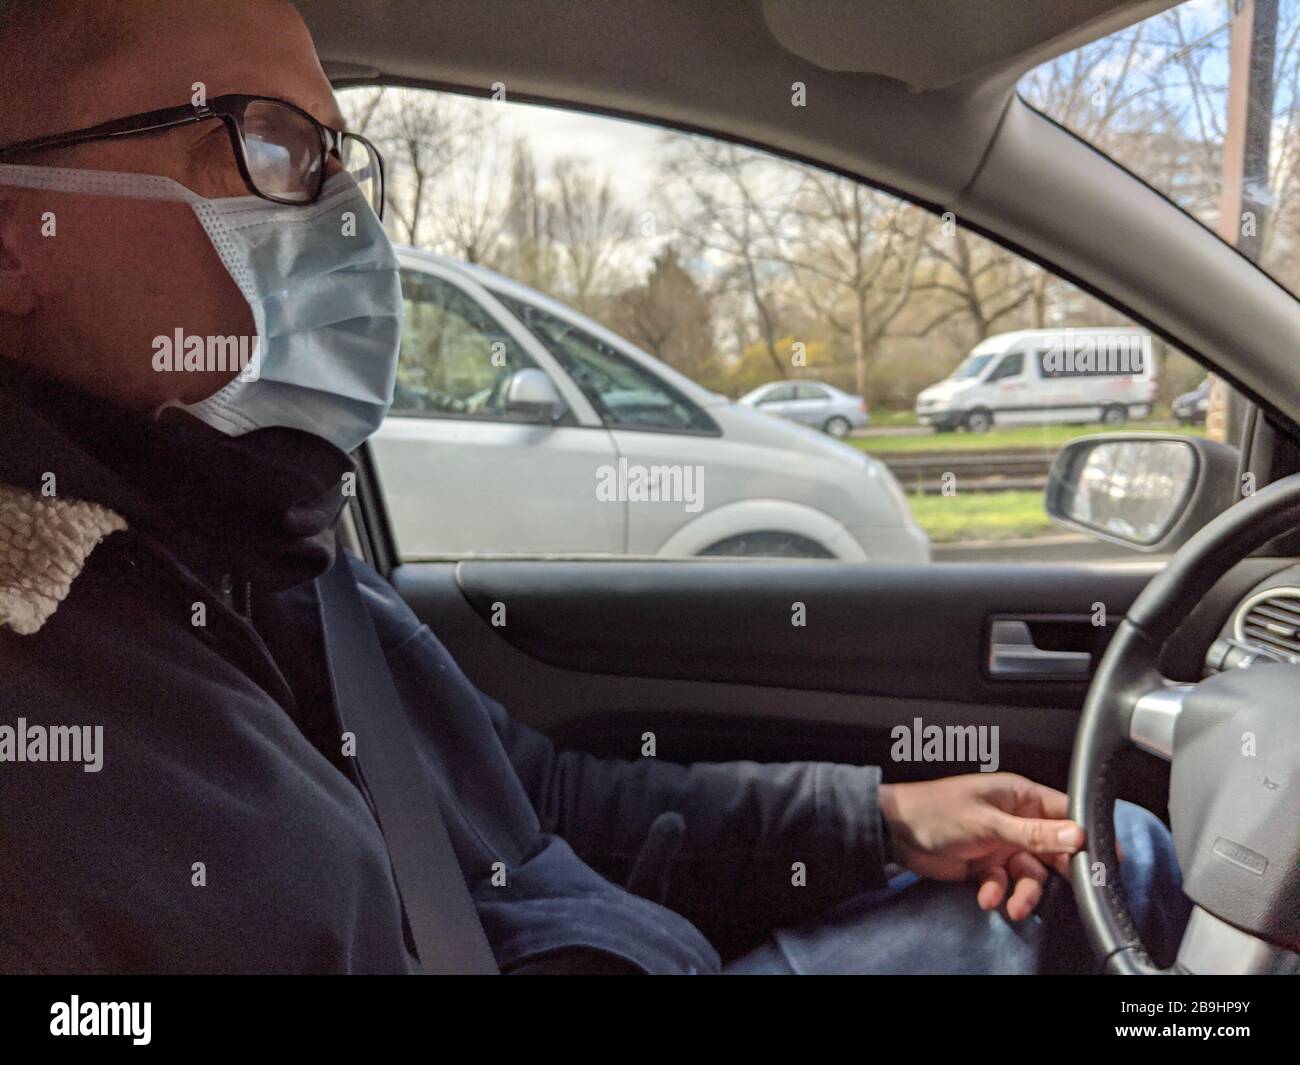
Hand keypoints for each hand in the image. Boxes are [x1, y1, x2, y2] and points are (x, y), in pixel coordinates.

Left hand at [877, 773, 1084, 920]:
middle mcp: (1016, 820)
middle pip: (1054, 850)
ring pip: (1030, 873)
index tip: (1109, 859)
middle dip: (1059, 873)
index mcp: (1020, 797)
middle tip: (1070, 893)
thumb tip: (1079, 836)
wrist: (895, 833)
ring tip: (1013, 907)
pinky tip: (986, 897)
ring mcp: (1001, 844)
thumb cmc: (937, 812)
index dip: (1087, 834)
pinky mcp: (986, 866)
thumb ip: (1033, 834)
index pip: (1066, 812)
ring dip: (1024, 892)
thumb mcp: (988, 823)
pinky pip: (1005, 884)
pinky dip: (998, 893)